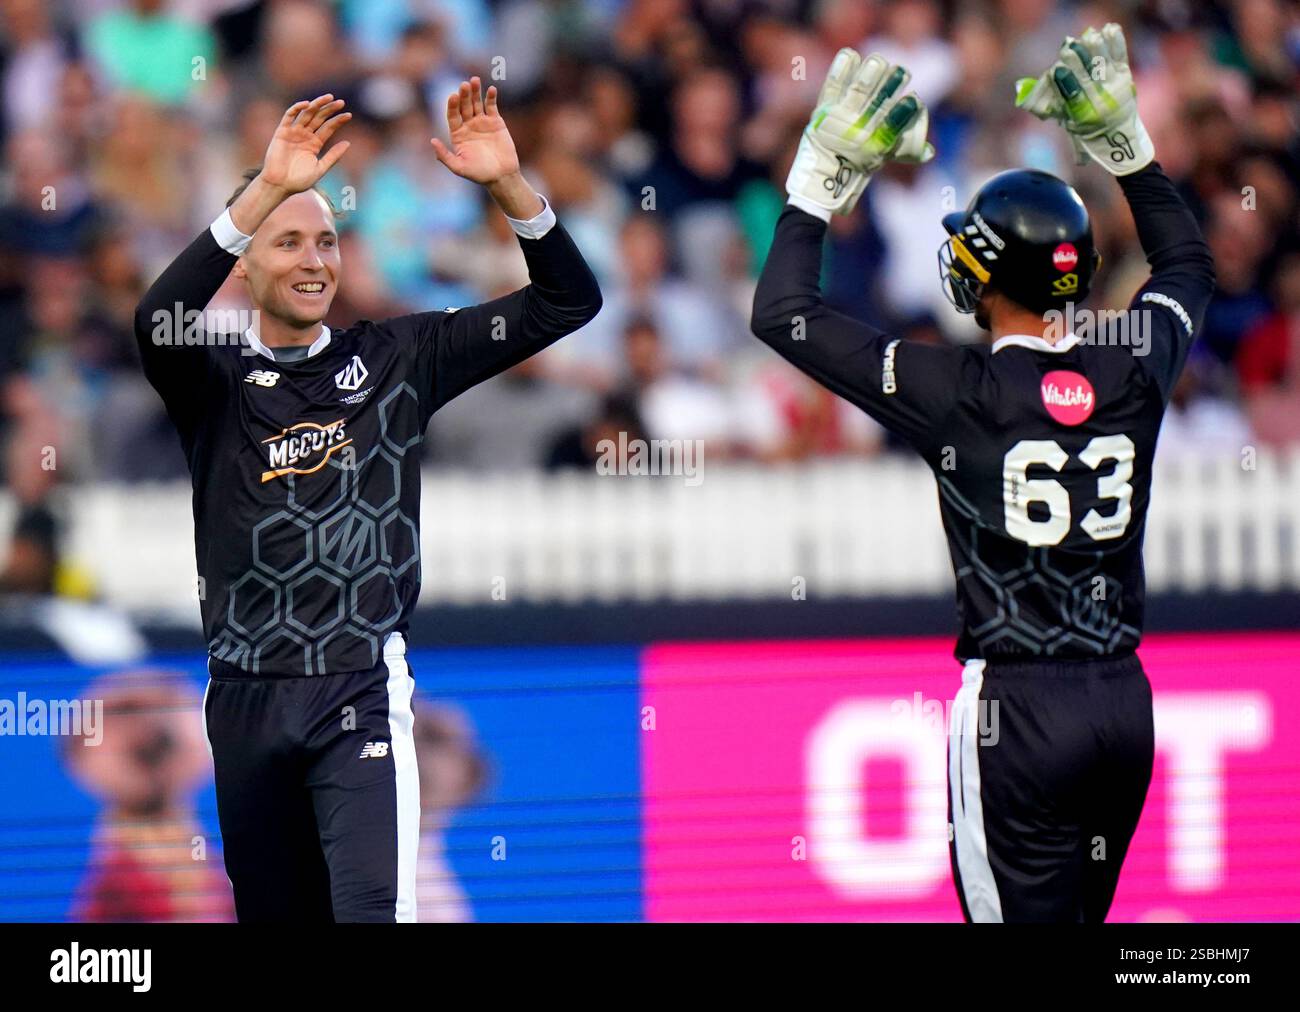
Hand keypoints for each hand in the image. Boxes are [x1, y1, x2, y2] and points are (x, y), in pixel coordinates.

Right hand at [259, 95, 350, 193]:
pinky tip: (307, 104)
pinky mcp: (282, 132)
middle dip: (329, 109)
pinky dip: (296, 108)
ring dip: (316, 104)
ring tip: (328, 98)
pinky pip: (289, 116)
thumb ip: (333, 156)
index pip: (329, 128)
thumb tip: (348, 143)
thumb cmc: (299, 180)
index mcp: (315, 144)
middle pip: (319, 118)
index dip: (338, 121)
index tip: (349, 115)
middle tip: (341, 102)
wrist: (280, 185)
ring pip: (306, 114)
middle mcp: (305, 136)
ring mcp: (293, 132)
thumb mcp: (320, 168)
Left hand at [431, 77, 520, 184]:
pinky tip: (491, 89)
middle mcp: (468, 125)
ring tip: (475, 80)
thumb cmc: (479, 174)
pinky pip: (492, 106)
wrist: (502, 176)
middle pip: (464, 106)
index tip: (453, 96)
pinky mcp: (496, 121)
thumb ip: (445, 156)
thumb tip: (432, 141)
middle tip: (464, 85)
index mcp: (457, 134)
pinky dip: (491, 97)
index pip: (452, 115)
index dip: (452, 105)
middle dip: (464, 95)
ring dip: (476, 91)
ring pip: (477, 103)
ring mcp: (482, 122)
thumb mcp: (459, 167)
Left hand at [786, 48, 933, 216]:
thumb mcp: (881, 160)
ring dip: (868, 75)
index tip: (913, 100)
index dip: (903, 114)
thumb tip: (929, 152)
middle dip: (889, 87)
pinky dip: (839, 71)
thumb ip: (906, 152)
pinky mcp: (822, 111)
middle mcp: (856, 132)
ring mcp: (838, 120)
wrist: (821, 179)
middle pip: (876, 105)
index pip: (893, 126)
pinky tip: (850, 54)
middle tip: (901, 71)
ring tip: (877, 60)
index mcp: (875, 146)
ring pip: (855, 94)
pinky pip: (832, 88)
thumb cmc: (856, 167)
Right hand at [1014, 22, 1153, 175]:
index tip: (1056, 69)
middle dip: (1077, 61)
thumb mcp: (1070, 124)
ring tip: (1090, 37)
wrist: (1120, 138)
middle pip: (1087, 75)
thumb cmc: (1088, 131)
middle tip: (1068, 48)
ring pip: (1104, 63)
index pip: (1071, 92)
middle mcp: (1101, 99)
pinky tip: (1110, 29)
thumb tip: (1039, 92)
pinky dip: (1116, 42)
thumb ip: (1057, 106)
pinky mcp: (1126, 76)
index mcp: (1084, 113)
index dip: (1064, 81)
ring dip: (1097, 48)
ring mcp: (1115, 86)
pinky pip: (1121, 56)